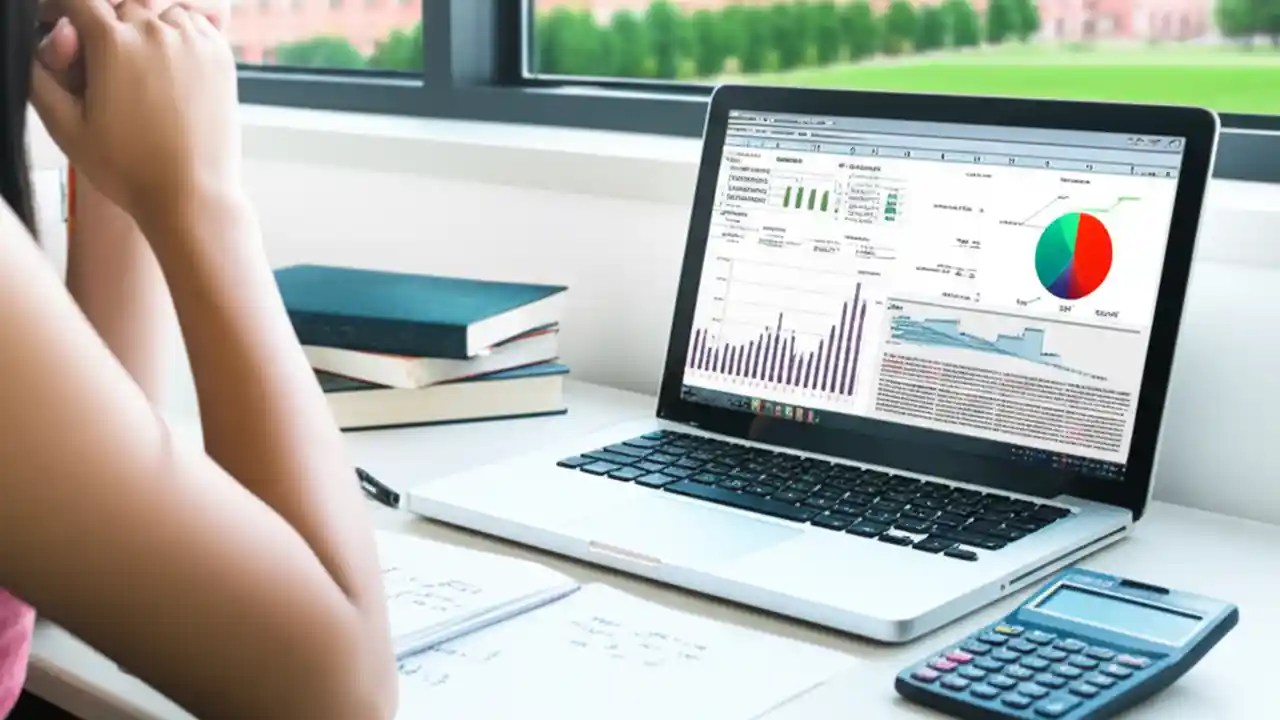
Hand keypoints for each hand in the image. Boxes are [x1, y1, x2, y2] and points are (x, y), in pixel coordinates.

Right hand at [31, 0, 241, 232]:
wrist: (192, 196)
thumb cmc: (128, 169)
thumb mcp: (65, 127)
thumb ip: (40, 77)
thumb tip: (35, 45)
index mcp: (112, 44)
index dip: (59, 8)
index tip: (58, 25)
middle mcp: (155, 33)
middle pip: (119, 7)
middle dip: (104, 27)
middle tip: (100, 64)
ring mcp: (194, 42)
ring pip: (159, 12)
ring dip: (144, 28)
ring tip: (137, 68)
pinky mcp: (221, 57)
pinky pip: (194, 24)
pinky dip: (178, 34)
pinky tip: (168, 66)